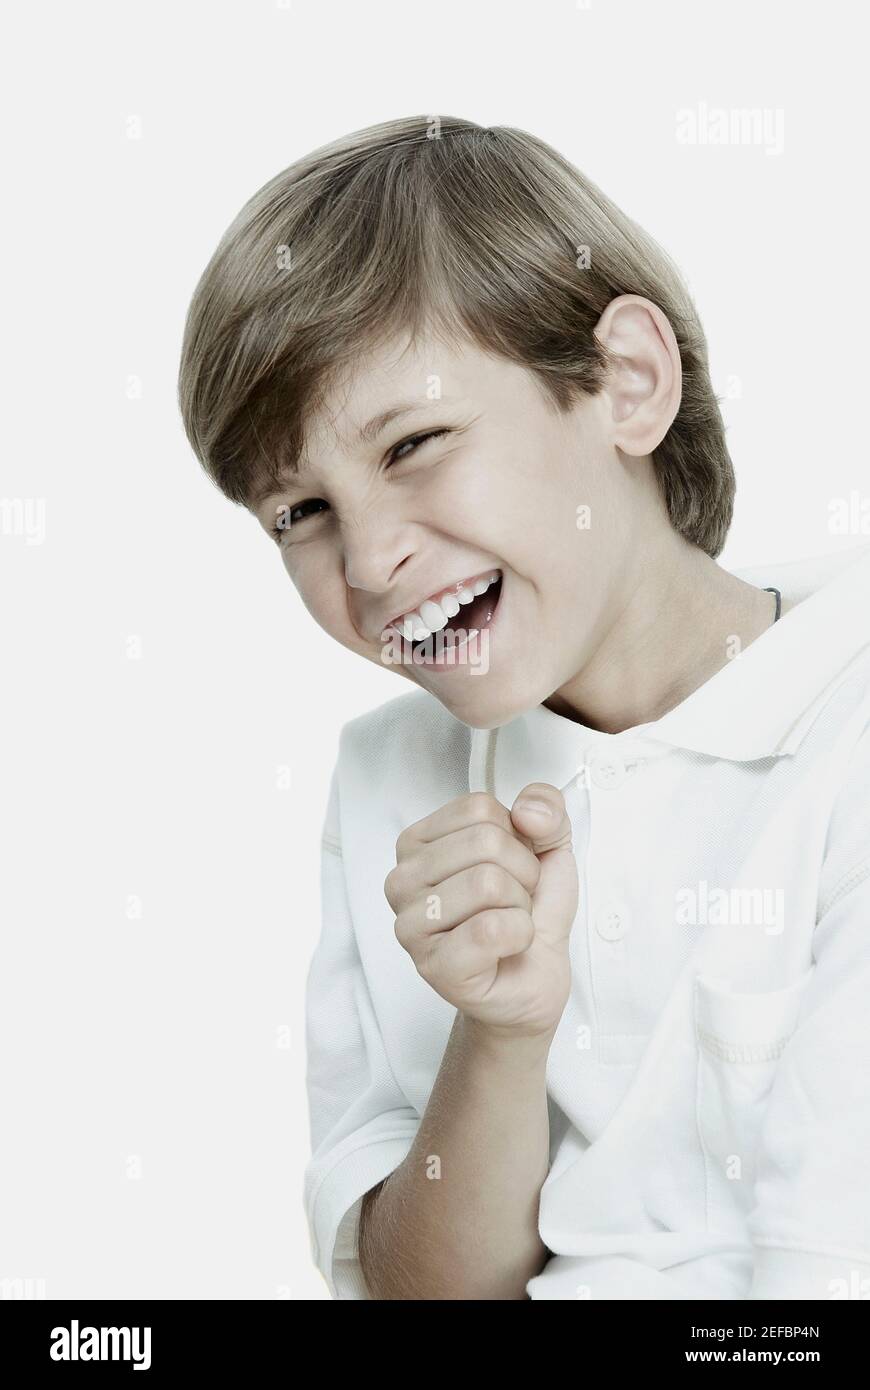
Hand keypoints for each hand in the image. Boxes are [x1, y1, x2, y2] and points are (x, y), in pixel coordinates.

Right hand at [384, 784, 578, 1038]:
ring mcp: (412, 925)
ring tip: (507, 923)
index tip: (511, 866)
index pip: (478, 808)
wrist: (534, 978)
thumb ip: (546, 807)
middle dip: (522, 873)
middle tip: (513, 901)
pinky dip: (519, 934)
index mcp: (419, 842)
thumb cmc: (528, 911)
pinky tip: (507, 946)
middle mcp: (403, 880)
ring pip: (488, 883)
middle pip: (485, 842)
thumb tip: (528, 811)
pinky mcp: (434, 965)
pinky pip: (491, 929)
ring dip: (519, 906)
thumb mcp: (548, 846)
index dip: (515, 837)